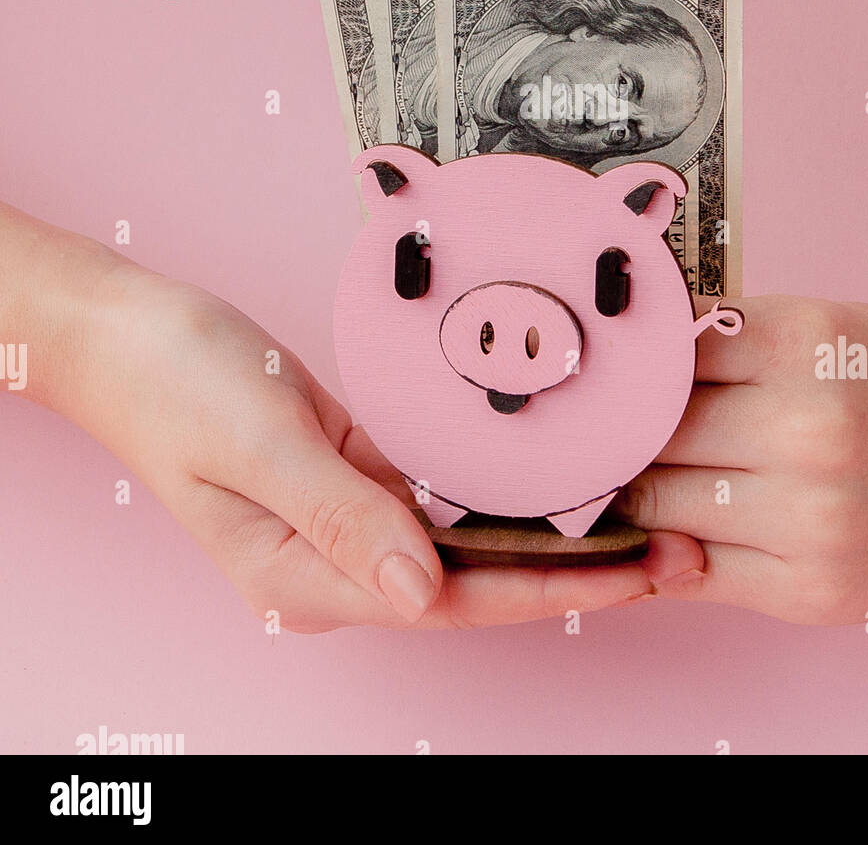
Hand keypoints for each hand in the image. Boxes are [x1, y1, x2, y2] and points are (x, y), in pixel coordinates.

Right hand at [47, 254, 660, 631]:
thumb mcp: (256, 445)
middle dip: (578, 568)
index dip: (553, 590)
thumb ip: (340, 516)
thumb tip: (425, 592)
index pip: (454, 599)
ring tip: (644, 515)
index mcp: (308, 577)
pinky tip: (564, 470)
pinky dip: (506, 483)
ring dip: (553, 528)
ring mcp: (352, 515)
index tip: (638, 573)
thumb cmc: (173, 384)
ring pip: (472, 536)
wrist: (126, 332)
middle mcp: (340, 558)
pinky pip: (447, 488)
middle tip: (676, 546)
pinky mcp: (359, 471)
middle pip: (478, 577)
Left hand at [616, 295, 867, 622]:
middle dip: (622, 434)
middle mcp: (808, 428)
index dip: (630, 370)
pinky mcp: (814, 590)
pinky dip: (663, 552)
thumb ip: (726, 338)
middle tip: (595, 431)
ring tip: (630, 475)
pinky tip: (658, 529)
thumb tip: (621, 362)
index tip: (607, 377)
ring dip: (637, 493)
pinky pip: (693, 574)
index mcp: (804, 343)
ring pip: (660, 505)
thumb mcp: (825, 323)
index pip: (664, 355)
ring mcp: (813, 518)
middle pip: (653, 433)